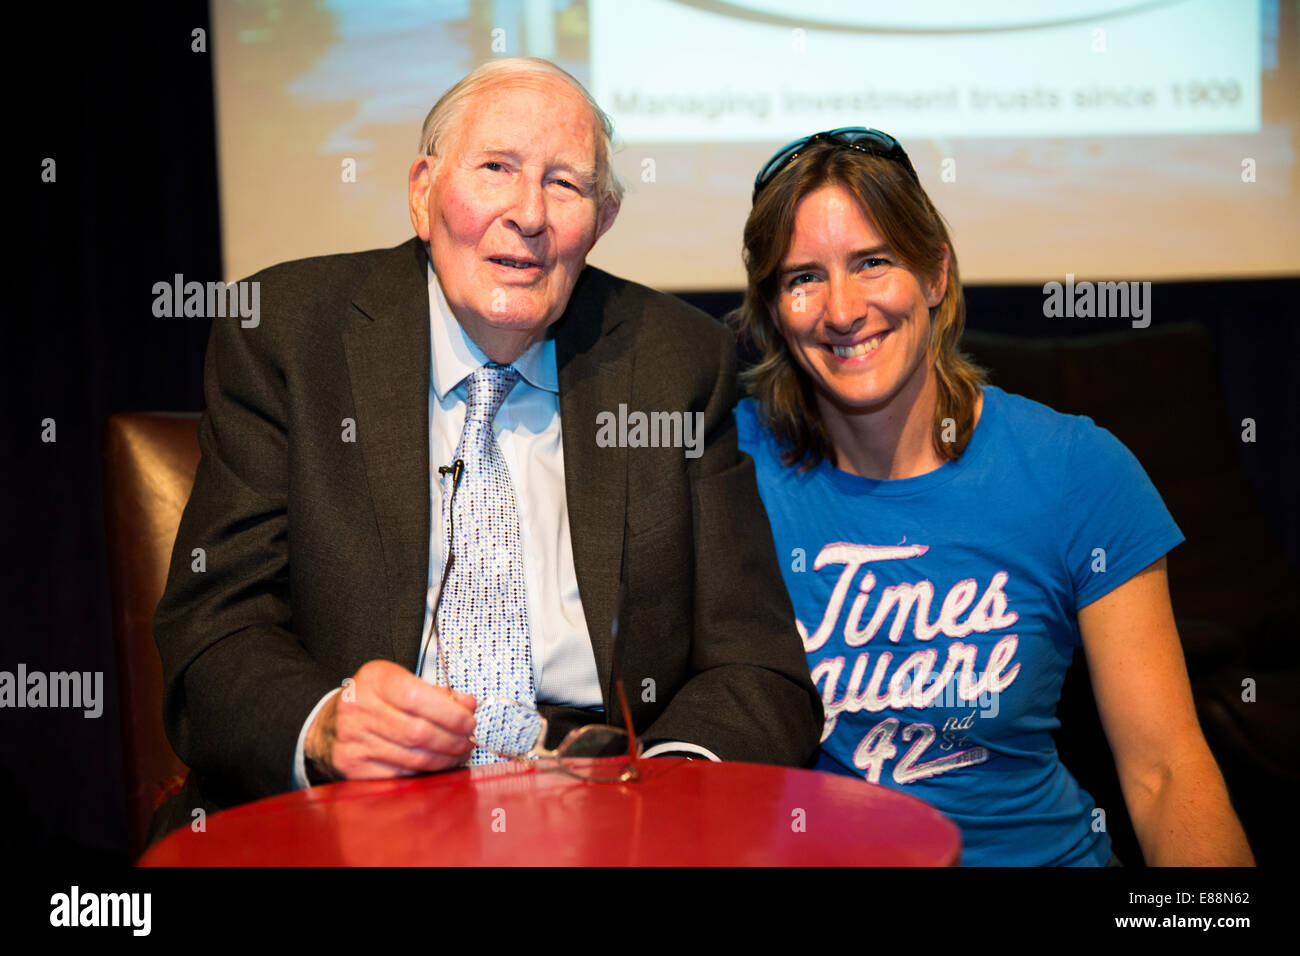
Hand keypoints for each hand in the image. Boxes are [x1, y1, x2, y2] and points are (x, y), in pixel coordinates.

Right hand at [304, 659, 476, 781]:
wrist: (331, 724)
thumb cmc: (375, 701)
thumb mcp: (401, 684)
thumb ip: (437, 694)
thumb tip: (468, 705)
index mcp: (374, 680)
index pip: (417, 698)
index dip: (450, 713)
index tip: (469, 721)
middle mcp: (358, 708)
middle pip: (418, 731)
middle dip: (452, 739)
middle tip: (468, 741)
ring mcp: (352, 739)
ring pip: (413, 756)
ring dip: (444, 758)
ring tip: (459, 753)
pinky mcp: (353, 766)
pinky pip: (401, 773)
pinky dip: (425, 771)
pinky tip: (438, 765)